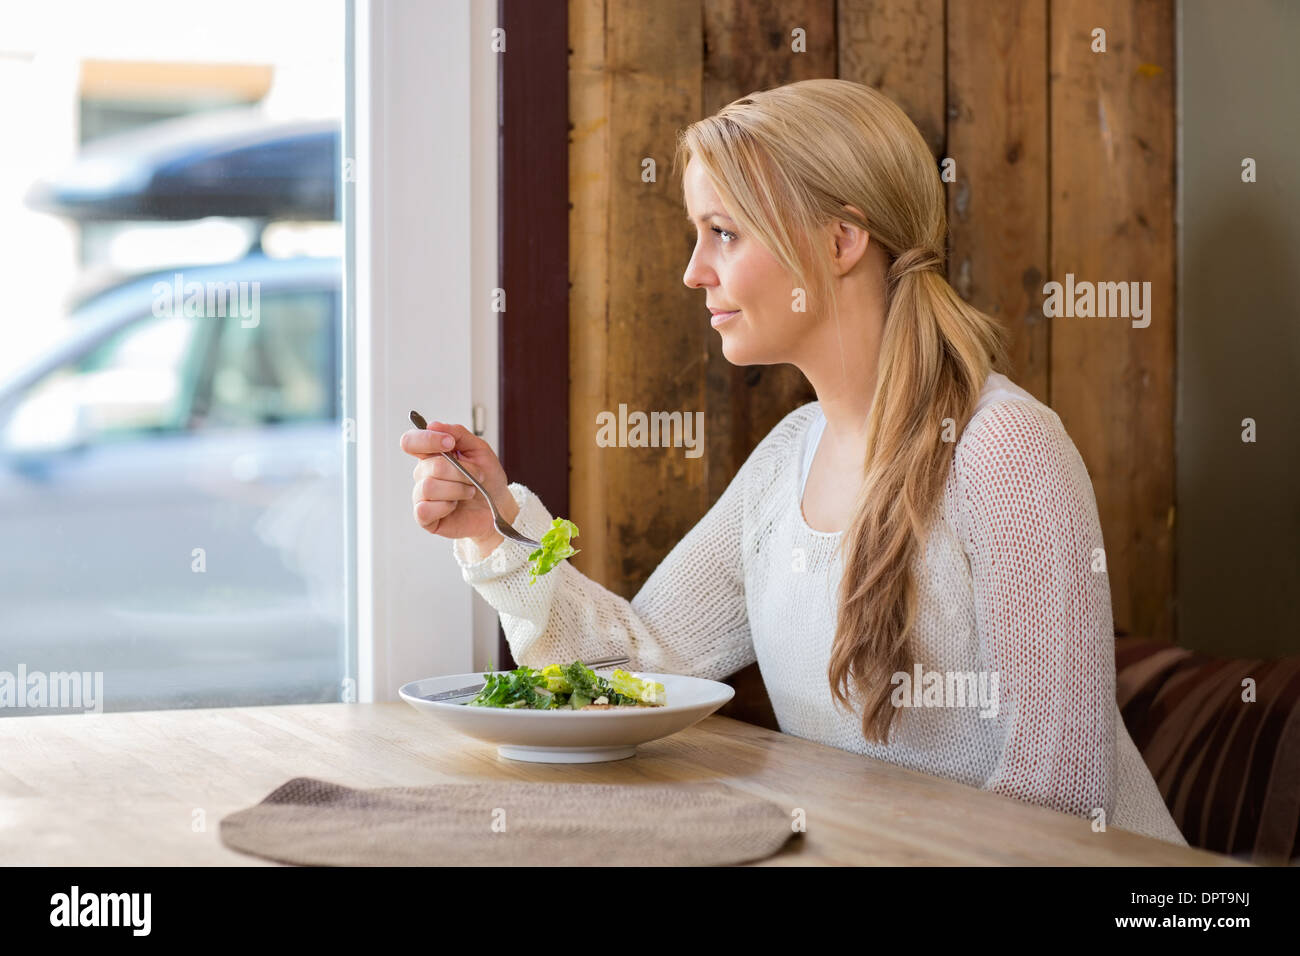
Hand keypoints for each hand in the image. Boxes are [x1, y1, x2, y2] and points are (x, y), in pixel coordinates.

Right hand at [400, 420, 517, 545]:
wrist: (499, 506)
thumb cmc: (487, 478)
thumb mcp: (479, 449)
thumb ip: (458, 434)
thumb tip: (432, 425)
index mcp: (432, 455)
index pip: (411, 442)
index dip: (427, 439)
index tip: (450, 443)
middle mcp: (423, 474)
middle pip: (430, 466)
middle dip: (460, 471)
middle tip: (476, 477)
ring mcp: (422, 496)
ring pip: (429, 486)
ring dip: (458, 489)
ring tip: (469, 492)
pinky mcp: (424, 517)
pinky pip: (424, 509)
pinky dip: (446, 506)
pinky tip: (455, 506)